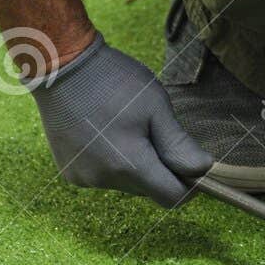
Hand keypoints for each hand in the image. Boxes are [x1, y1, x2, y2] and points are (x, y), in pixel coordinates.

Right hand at [27, 34, 214, 207]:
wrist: (60, 66)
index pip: (172, 198)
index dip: (189, 186)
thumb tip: (204, 170)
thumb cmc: (114, 82)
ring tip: (125, 127)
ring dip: (135, 165)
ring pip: (126, 183)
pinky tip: (104, 133)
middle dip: (160, 169)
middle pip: (149, 189)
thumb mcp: (156, 107)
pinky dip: (111, 162)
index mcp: (130, 165)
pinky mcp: (70, 172)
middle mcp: (104, 180)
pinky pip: (103, 177)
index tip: (193, 166)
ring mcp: (84, 178)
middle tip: (155, 132)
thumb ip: (180, 145)